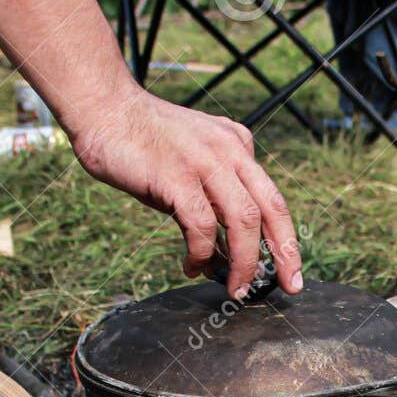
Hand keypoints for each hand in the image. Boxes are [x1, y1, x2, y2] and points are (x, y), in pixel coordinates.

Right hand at [73, 93, 302, 299]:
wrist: (105, 109)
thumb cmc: (143, 144)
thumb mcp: (192, 165)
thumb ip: (212, 200)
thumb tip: (222, 255)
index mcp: (238, 146)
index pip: (273, 199)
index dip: (287, 240)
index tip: (292, 274)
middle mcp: (229, 150)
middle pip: (270, 210)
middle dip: (283, 254)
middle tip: (286, 287)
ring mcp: (204, 161)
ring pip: (242, 220)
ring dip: (243, 262)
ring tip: (234, 288)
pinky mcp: (176, 174)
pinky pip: (201, 224)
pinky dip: (201, 252)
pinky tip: (191, 265)